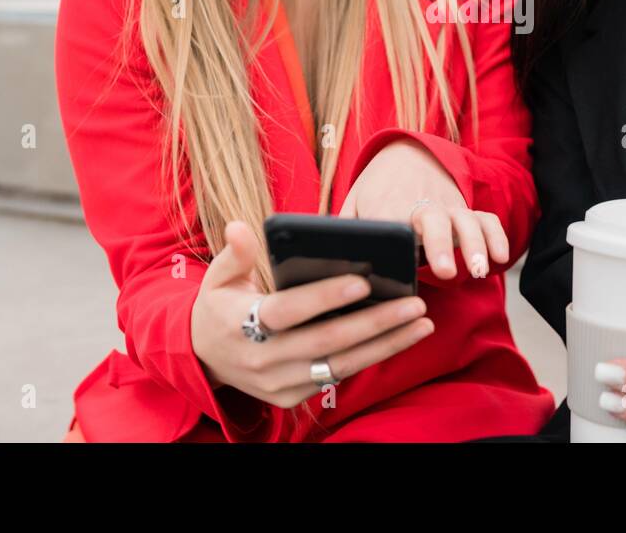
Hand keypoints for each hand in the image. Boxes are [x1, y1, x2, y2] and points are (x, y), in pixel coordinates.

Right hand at [191, 221, 434, 407]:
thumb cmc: (220, 308)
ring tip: (422, 323)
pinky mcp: (292, 397)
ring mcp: (279, 383)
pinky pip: (338, 376)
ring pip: (341, 365)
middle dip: (376, 322)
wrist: (203, 359)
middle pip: (328, 341)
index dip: (326, 297)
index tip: (364, 282)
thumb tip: (239, 227)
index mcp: (242, 325)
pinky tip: (400, 338)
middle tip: (415, 303)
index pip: (289, 311)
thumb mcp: (218, 278)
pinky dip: (371, 357)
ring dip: (386, 345)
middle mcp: (263, 359)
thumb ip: (234, 254)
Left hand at [338, 137, 507, 279]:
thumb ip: (345, 229)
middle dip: (440, 245)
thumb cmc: (375, 190)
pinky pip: (486, 218)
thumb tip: (331, 261)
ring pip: (466, 220)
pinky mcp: (465, 209)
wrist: (406, 155)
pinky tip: (502, 259)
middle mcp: (421, 206)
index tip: (401, 263)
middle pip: (434, 220)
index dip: (396, 245)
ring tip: (479, 271)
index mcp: (387, 207)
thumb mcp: (353, 203)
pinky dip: (497, 236)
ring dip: (475, 245)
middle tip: (444, 272)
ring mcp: (447, 206)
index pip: (391, 225)